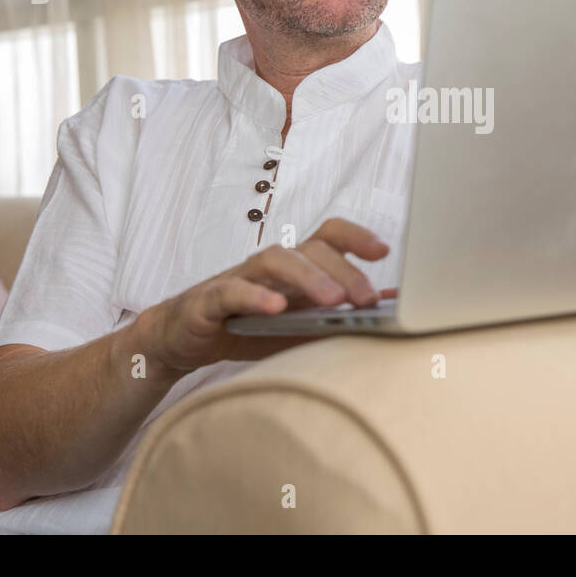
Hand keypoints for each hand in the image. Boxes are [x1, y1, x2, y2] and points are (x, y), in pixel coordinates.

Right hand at [141, 218, 389, 370]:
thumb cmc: (247, 327)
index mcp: (296, 266)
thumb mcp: (300, 326)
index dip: (357, 236)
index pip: (329, 235)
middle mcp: (270, 264)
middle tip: (368, 299)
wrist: (182, 340)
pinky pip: (233, 291)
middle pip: (312, 248)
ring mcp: (239, 278)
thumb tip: (393, 307)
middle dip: (344, 270)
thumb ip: (341, 316)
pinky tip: (276, 308)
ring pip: (276, 261)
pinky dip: (256, 296)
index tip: (385, 252)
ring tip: (333, 301)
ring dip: (309, 278)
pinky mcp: (209, 300)